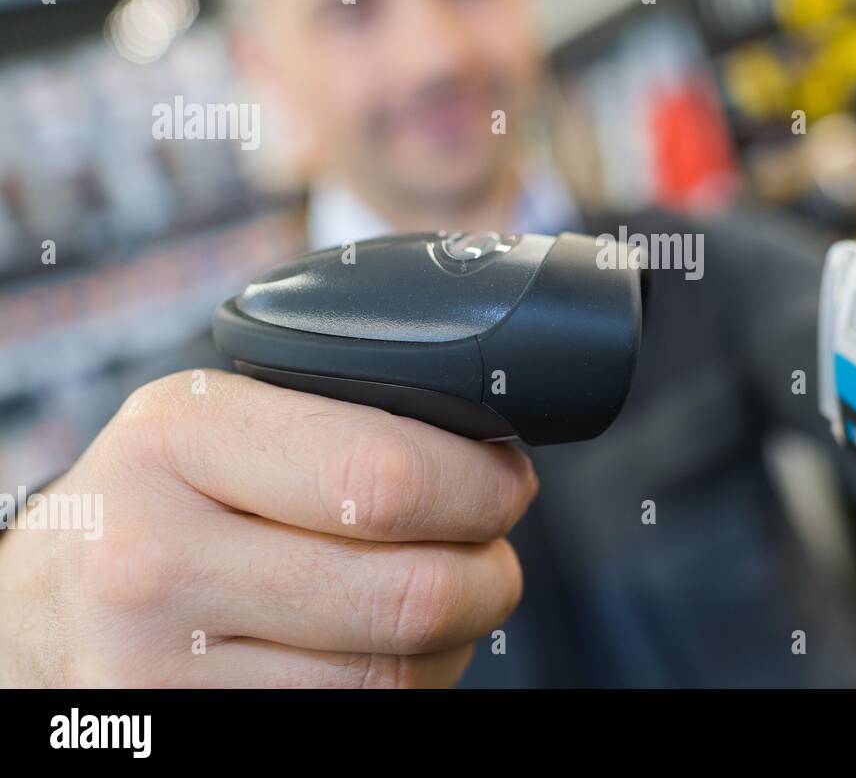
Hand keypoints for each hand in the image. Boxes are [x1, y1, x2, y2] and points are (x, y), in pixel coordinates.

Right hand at [0, 370, 536, 685]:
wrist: (30, 612)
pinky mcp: (188, 738)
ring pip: (395, 676)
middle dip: (490, 575)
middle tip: (490, 553)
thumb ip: (329, 421)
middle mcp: (158, 559)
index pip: (389, 477)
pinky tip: (377, 649)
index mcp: (179, 440)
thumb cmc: (149, 503)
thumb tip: (485, 445)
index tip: (505, 485)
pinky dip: (399, 688)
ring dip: (451, 641)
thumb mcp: (208, 422)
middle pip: (412, 593)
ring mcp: (162, 673)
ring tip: (431, 600)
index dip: (481, 487)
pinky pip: (356, 722)